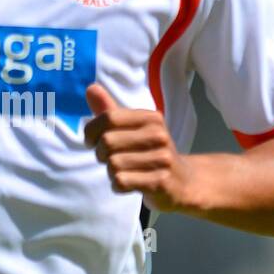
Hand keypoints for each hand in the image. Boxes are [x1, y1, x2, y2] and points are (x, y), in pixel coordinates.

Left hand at [83, 82, 195, 213]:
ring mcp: (162, 159)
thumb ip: (110, 111)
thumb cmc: (151, 153)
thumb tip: (90, 88)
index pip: (108, 118)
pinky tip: (130, 184)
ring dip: (111, 172)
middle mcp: (158, 135)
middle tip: (109, 159)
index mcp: (151, 118)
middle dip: (100, 154)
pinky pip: (121, 182)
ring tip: (124, 172)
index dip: (91, 131)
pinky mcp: (160, 181)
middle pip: (107, 142)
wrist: (183, 182)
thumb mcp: (134, 129)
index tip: (91, 141)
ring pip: (113, 165)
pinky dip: (118, 186)